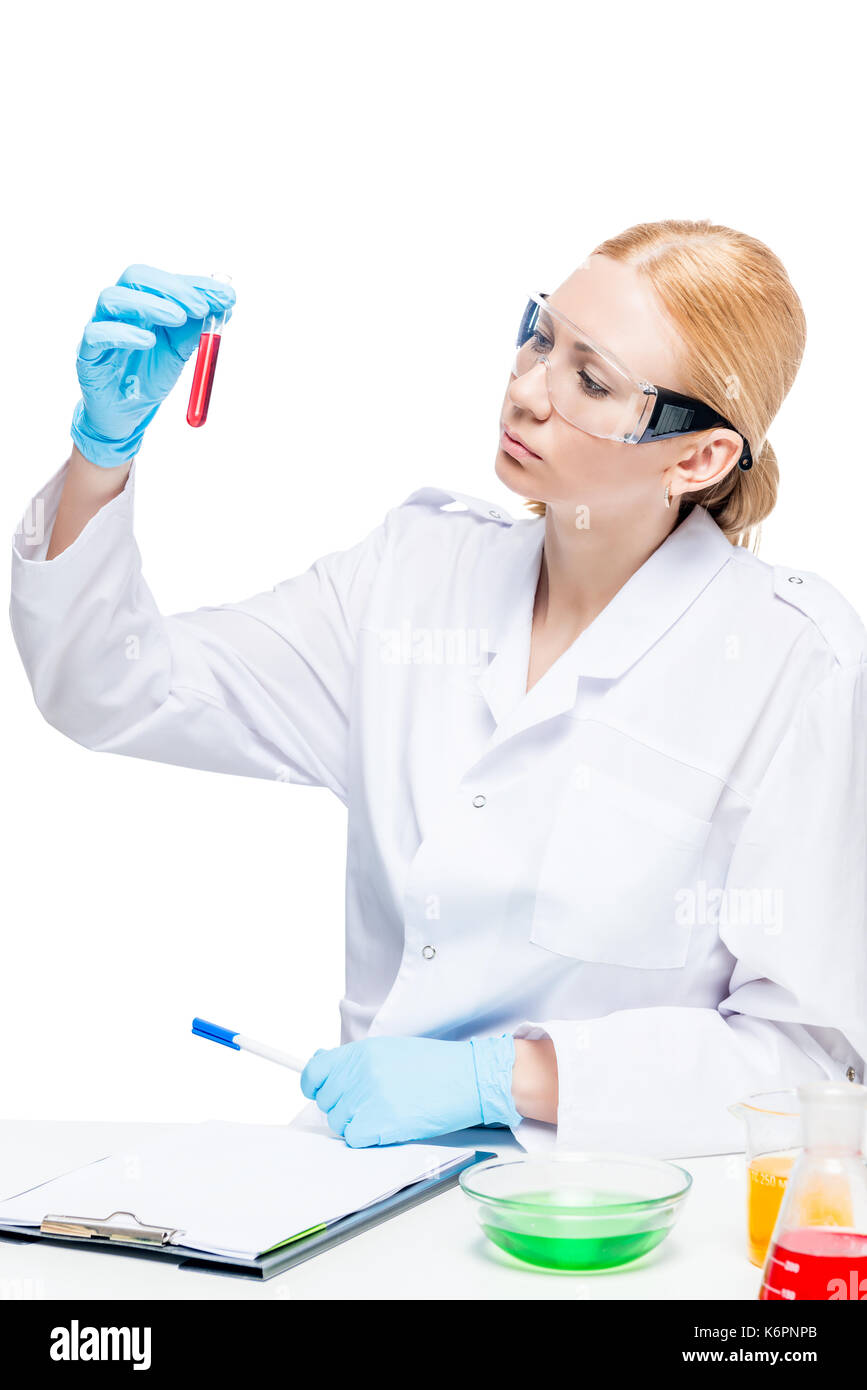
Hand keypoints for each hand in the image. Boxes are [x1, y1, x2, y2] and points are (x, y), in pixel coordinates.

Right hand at [71, 265, 235, 466]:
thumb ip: (198, 329)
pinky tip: (147, 341)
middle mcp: (119, 309)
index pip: (166, 280)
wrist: (126, 413)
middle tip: (200, 308)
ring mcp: (100, 327)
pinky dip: (123, 333)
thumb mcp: (180, 350)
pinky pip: (96, 334)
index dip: (196, 285)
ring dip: (149, 304)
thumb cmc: (149, 375)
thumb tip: (225, 305)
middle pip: (136, 277)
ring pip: (111, 298)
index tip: (225, 296)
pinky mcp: (87, 353)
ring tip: (178, 319)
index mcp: (143, 302)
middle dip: (172, 289)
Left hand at [300, 1033, 522, 1146]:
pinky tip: (387, 1125)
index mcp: (361, 1053)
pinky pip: (355, 1139)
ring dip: (356, 1122)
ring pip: (340, 1122)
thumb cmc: (433, 1066)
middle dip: (343, 1105)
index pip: (315, 1073)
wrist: (466, 1079)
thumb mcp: (389, 1050)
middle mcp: (360, 1074)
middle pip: (327, 1102)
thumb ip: (354, 1060)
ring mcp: (368, 1099)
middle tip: (369, 1102)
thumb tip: (322, 1065)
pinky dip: (368, 1137)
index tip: (317, 1091)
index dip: (313, 1085)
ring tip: (384, 1112)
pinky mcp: (380, 1124)